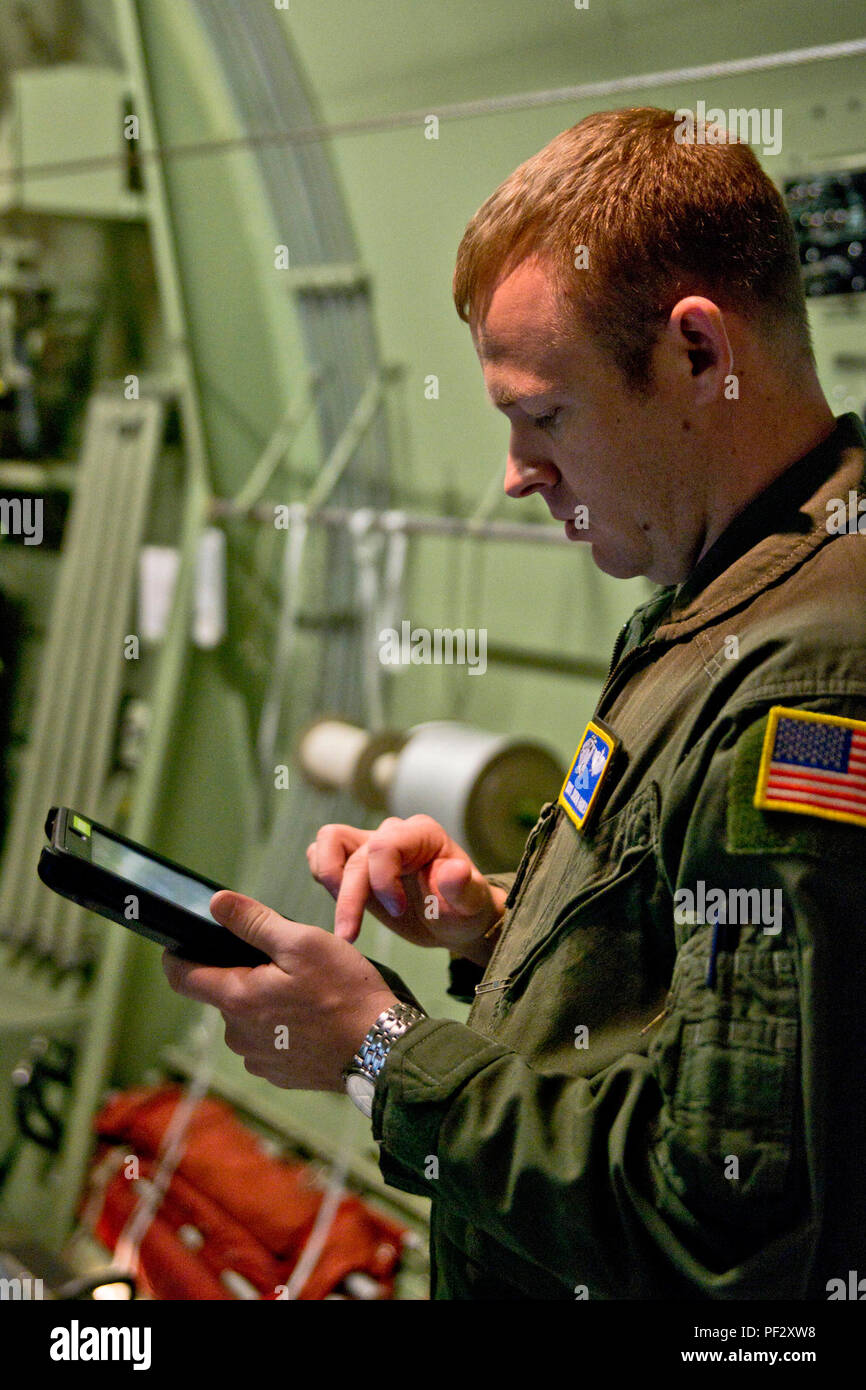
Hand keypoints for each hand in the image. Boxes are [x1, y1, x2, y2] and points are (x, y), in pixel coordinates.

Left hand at [162, 890, 397, 1090]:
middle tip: (284, 963)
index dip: (178, 956)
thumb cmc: (346, 992)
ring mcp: (259, 1060)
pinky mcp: (281, 1075)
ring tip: (306, 993)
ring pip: (247, 1019)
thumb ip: (253, 922)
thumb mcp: (302, 942)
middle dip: (244, 975)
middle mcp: (239, 1036)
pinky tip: (313, 1020)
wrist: (384, 1050)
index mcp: (237, 999)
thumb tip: (216, 903)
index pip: (181, 977)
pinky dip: (283, 1028)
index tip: (185, 943)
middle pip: (223, 995)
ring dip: (265, 1003)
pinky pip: (268, 1043)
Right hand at [306, 814, 505, 965]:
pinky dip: (323, 877)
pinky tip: (342, 908)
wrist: (452, 921)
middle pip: (354, 854)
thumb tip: (454, 870)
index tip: (397, 911)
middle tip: (351, 935)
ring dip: (328, 879)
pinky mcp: (354, 863)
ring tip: (342, 917)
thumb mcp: (471, 904)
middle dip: (350, 897)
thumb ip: (464, 887)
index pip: (384, 845)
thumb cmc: (463, 909)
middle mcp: (393, 833)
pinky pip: (322, 853)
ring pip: (329, 840)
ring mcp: (370, 845)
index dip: (382, 881)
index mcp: (422, 833)